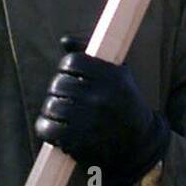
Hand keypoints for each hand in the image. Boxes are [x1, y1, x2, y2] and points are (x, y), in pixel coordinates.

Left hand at [35, 39, 169, 185]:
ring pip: (51, 106)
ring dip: (51, 109)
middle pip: (59, 83)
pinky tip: (53, 128)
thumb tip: (64, 40)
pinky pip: (48, 129)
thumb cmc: (124, 103)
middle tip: (64, 97)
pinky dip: (45, 128)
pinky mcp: (79, 141)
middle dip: (58, 90)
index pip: (72, 61)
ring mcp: (90, 120)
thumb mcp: (119, 75)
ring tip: (59, 112)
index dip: (66, 67)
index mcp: (113, 77)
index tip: (71, 75)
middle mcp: (101, 97)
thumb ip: (92, 55)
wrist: (139, 145)